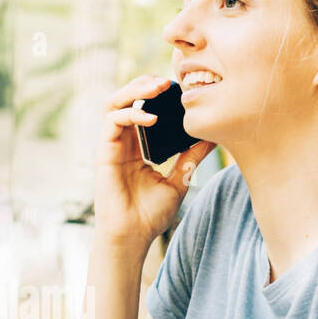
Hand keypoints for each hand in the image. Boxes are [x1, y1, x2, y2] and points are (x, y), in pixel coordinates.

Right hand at [94, 74, 215, 249]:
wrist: (133, 237)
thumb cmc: (150, 215)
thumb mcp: (180, 180)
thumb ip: (191, 158)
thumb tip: (213, 138)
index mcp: (137, 147)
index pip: (142, 108)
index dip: (157, 94)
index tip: (180, 89)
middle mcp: (122, 142)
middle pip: (126, 99)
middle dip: (145, 84)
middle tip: (168, 81)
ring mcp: (111, 146)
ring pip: (114, 103)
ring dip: (135, 90)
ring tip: (158, 89)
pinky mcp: (104, 153)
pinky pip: (112, 121)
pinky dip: (131, 114)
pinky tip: (150, 119)